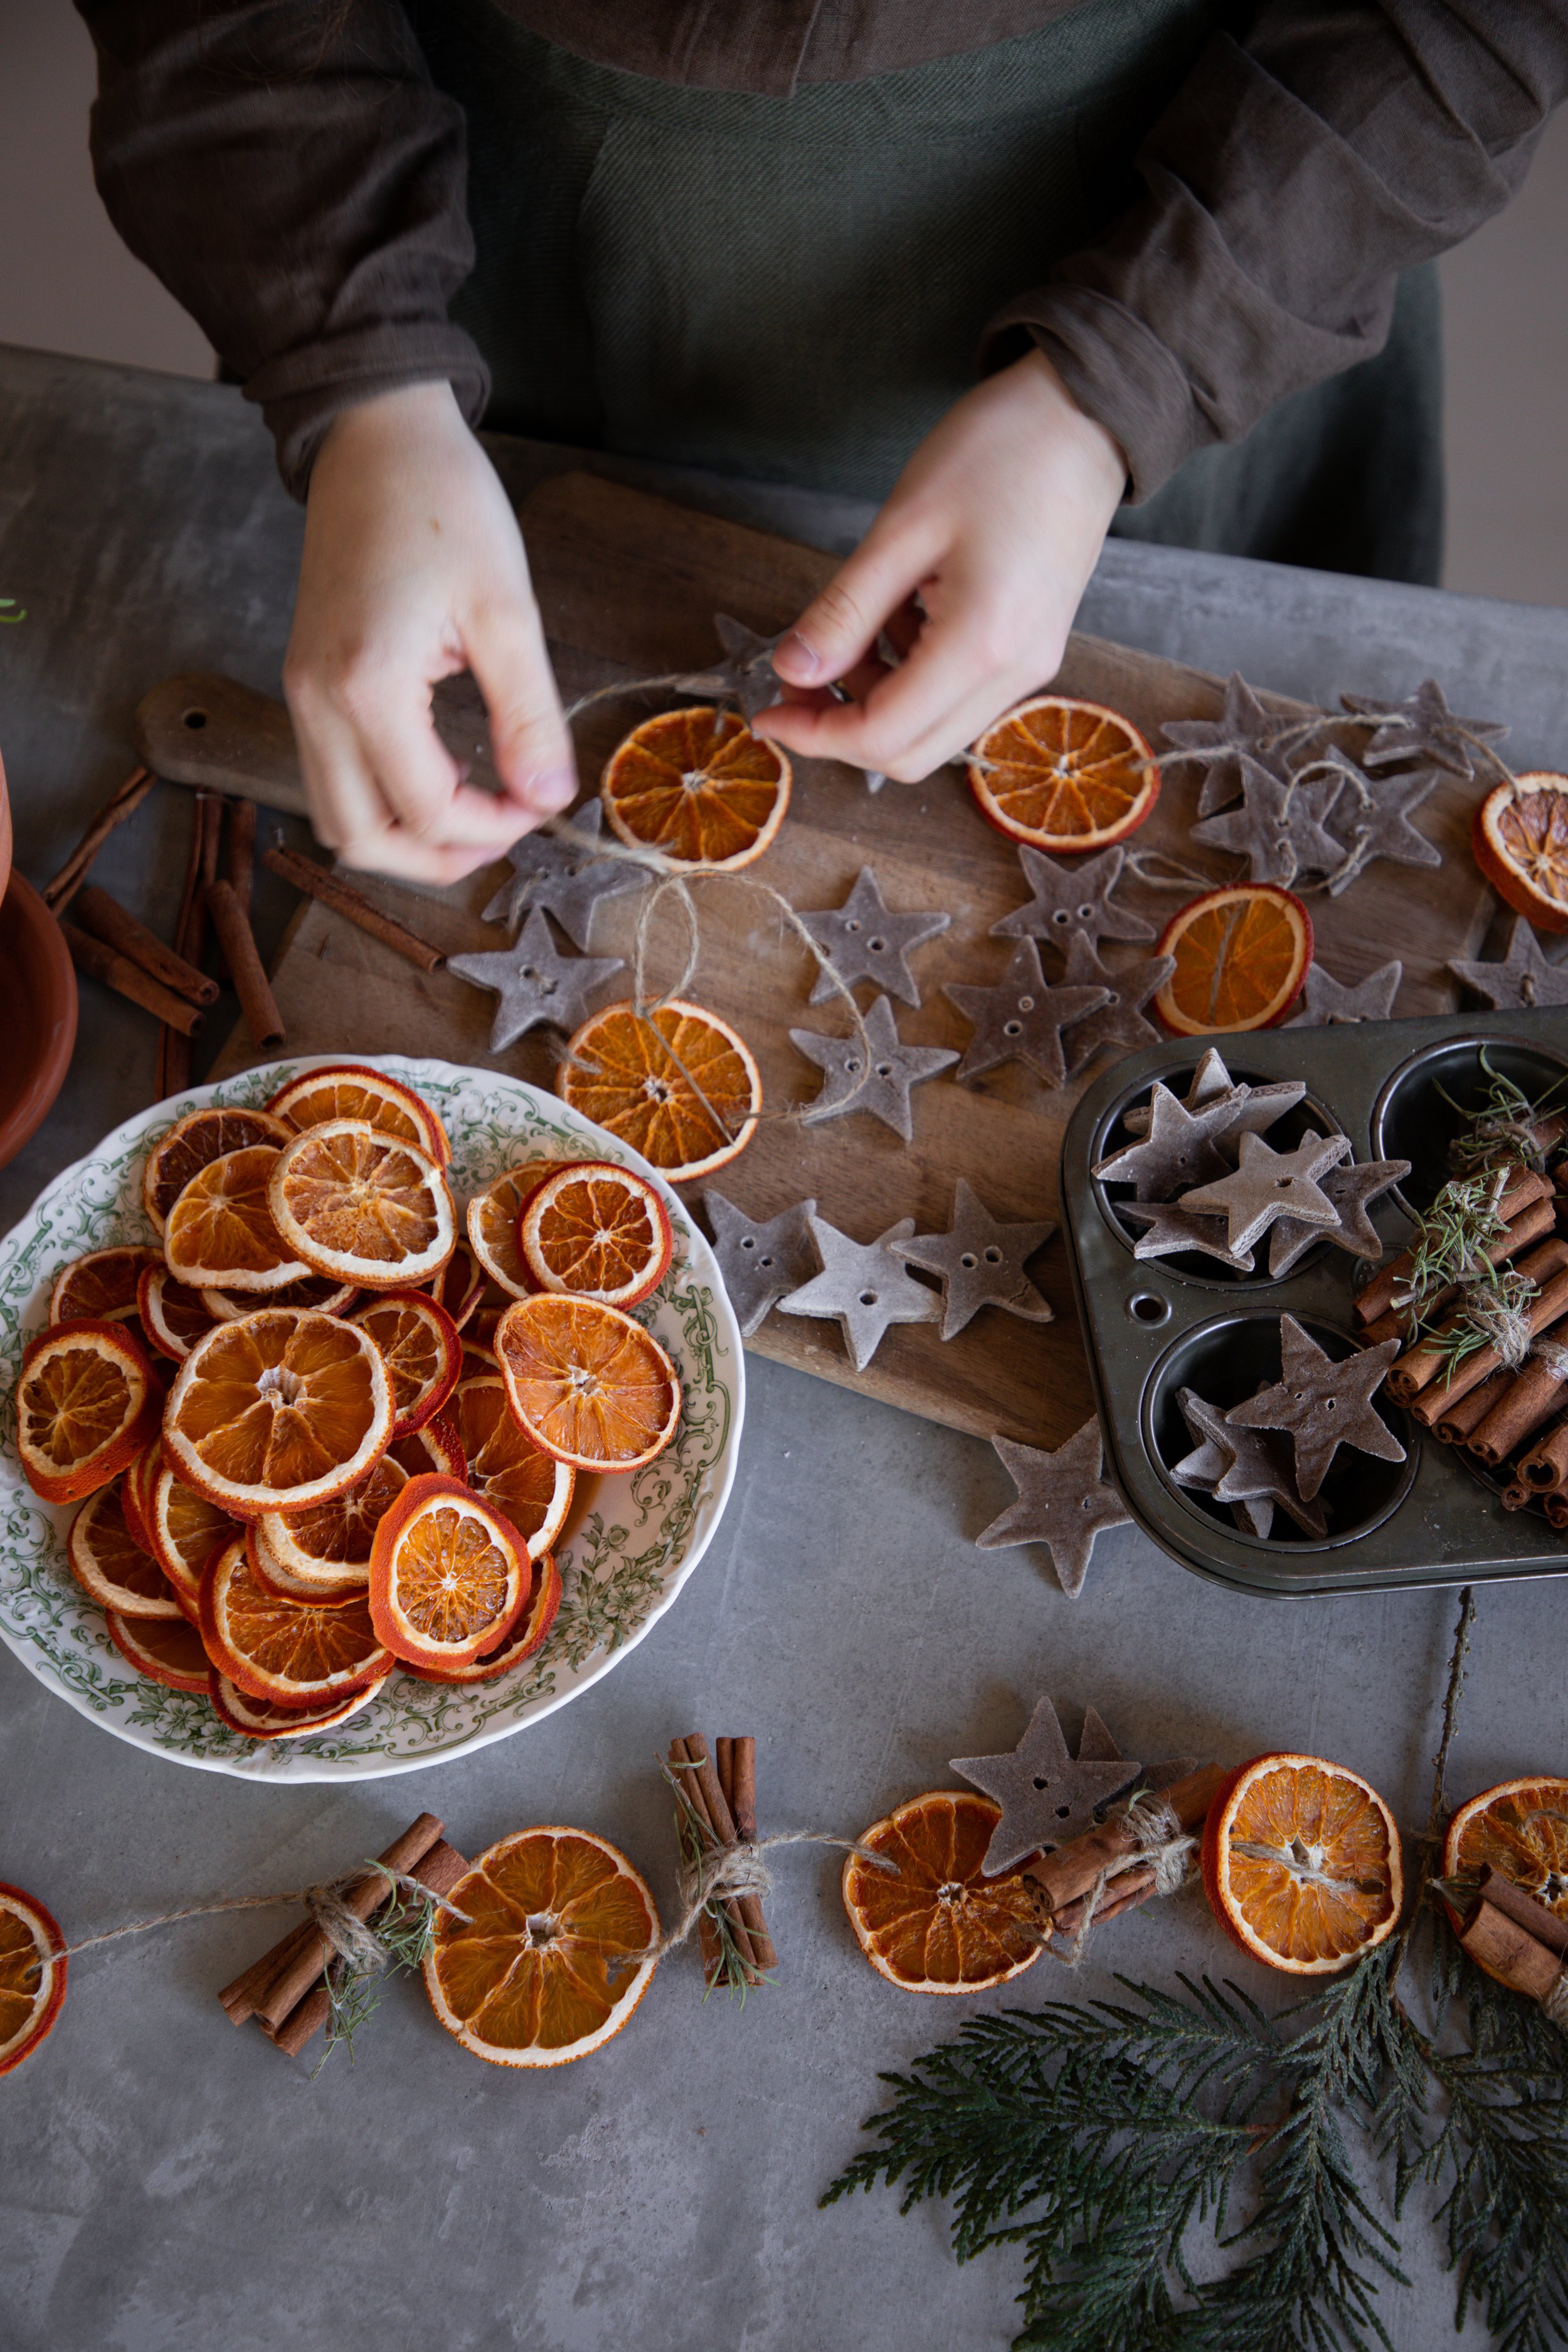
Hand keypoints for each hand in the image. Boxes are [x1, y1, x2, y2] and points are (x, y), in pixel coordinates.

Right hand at [283, 381, 575, 882]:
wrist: (373, 436)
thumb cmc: (439, 500)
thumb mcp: (506, 608)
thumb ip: (528, 714)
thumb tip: (549, 797)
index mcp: (364, 687)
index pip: (427, 812)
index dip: (494, 828)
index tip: (541, 800)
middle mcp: (315, 703)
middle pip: (361, 841)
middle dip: (438, 858)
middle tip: (505, 831)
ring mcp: (301, 695)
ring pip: (338, 818)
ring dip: (406, 837)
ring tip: (476, 810)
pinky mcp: (305, 683)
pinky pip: (333, 777)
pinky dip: (385, 798)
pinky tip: (441, 769)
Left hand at [758, 351, 1125, 781]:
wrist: (1086, 417)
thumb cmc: (1001, 452)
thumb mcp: (902, 528)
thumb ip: (844, 610)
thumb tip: (792, 670)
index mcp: (981, 645)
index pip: (883, 736)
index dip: (815, 735)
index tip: (768, 711)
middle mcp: (1014, 673)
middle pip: (909, 753)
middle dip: (841, 728)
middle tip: (796, 680)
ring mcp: (1029, 666)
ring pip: (933, 730)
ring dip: (876, 699)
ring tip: (851, 629)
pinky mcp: (1030, 649)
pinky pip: (959, 695)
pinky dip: (911, 676)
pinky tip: (898, 616)